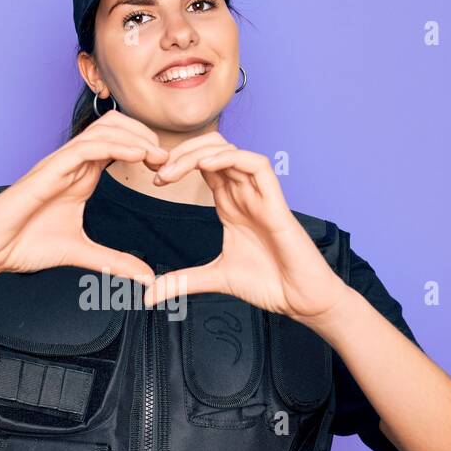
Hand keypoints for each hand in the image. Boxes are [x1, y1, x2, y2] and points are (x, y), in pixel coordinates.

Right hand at [0, 111, 166, 286]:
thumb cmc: (24, 245)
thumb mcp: (81, 253)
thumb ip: (113, 261)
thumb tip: (146, 277)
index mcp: (81, 175)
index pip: (118, 144)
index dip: (146, 149)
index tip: (167, 168)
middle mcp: (72, 163)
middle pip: (115, 126)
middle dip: (146, 136)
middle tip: (168, 159)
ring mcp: (60, 163)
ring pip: (104, 129)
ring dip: (136, 138)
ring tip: (158, 156)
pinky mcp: (49, 170)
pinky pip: (86, 147)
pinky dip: (116, 146)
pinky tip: (137, 156)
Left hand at [140, 133, 344, 322]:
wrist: (301, 299)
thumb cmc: (269, 284)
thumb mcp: (215, 279)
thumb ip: (183, 281)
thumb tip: (149, 294)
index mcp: (231, 205)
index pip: (203, 167)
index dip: (177, 164)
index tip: (154, 178)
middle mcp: (245, 194)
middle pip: (212, 151)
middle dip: (182, 153)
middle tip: (157, 171)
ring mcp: (260, 196)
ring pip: (230, 151)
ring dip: (198, 154)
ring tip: (172, 170)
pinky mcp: (276, 203)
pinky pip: (256, 164)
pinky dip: (230, 158)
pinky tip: (206, 166)